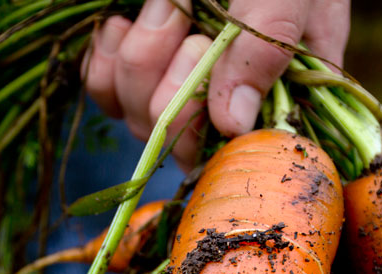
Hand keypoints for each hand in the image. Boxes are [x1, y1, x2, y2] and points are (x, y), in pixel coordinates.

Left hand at [83, 0, 350, 170]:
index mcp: (279, 95)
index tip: (202, 49)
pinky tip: (124, 22)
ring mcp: (176, 88)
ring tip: (167, 2)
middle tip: (184, 8)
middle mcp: (226, 104)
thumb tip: (233, 125)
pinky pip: (102, 92)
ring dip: (143, 55)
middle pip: (176, 138)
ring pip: (136, 117)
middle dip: (173, 76)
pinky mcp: (135, 70)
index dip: (202, 120)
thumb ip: (268, 43)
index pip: (230, 150)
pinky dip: (106, 58)